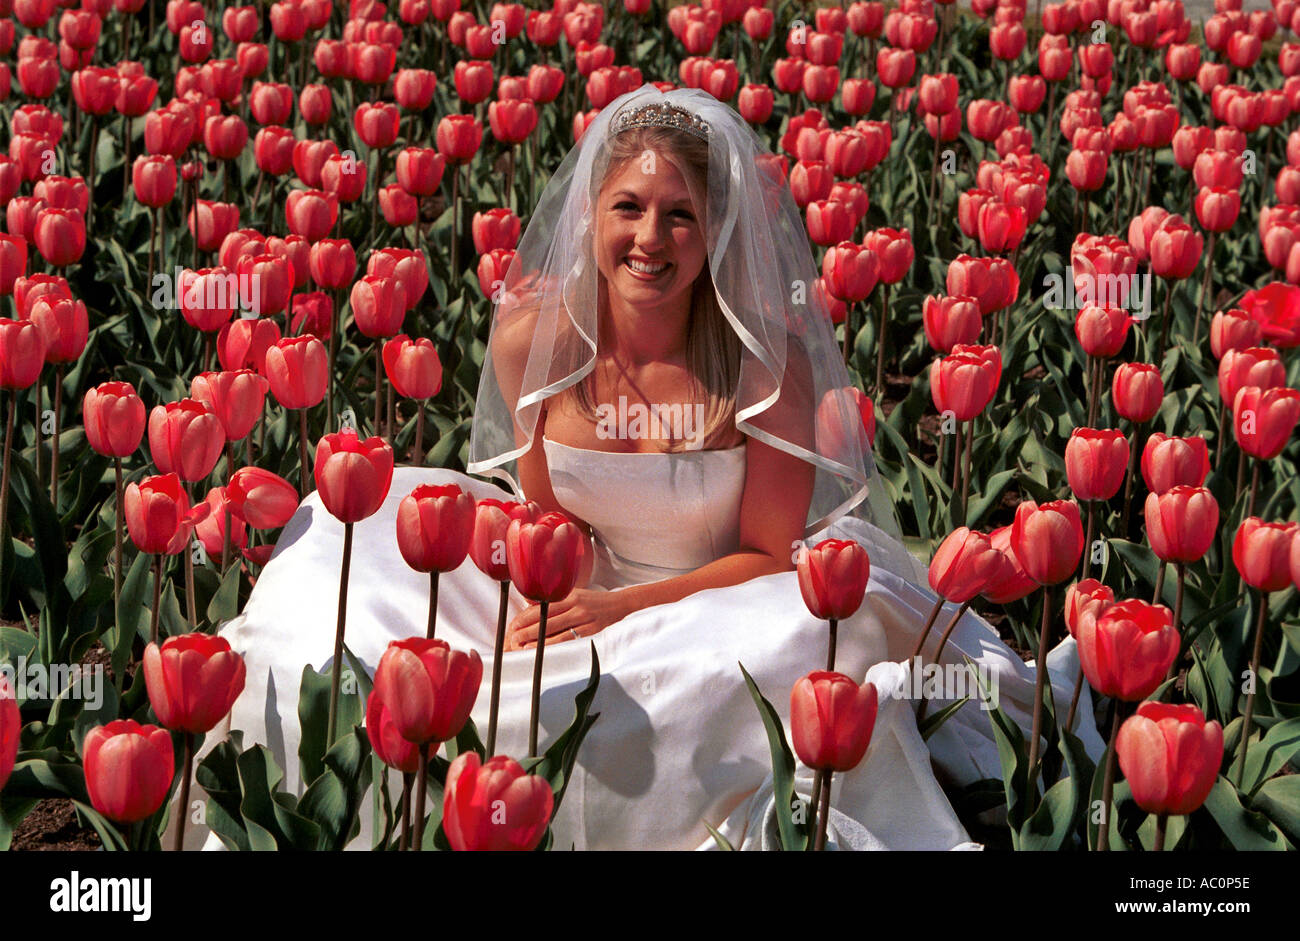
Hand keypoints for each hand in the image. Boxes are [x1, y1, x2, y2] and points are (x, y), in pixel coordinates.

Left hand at [505, 588, 631, 649]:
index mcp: (570, 596)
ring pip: (555, 630)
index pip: (544, 606)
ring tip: (522, 645)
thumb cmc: (596, 601)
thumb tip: (531, 603)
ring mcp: (584, 620)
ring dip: (537, 638)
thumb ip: (556, 599)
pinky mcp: (590, 632)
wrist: (621, 605)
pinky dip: (553, 644)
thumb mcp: (576, 594)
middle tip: (513, 637)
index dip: (527, 616)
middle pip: (547, 618)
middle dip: (527, 629)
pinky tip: (542, 648)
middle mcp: (576, 606)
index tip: (515, 624)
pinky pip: (568, 640)